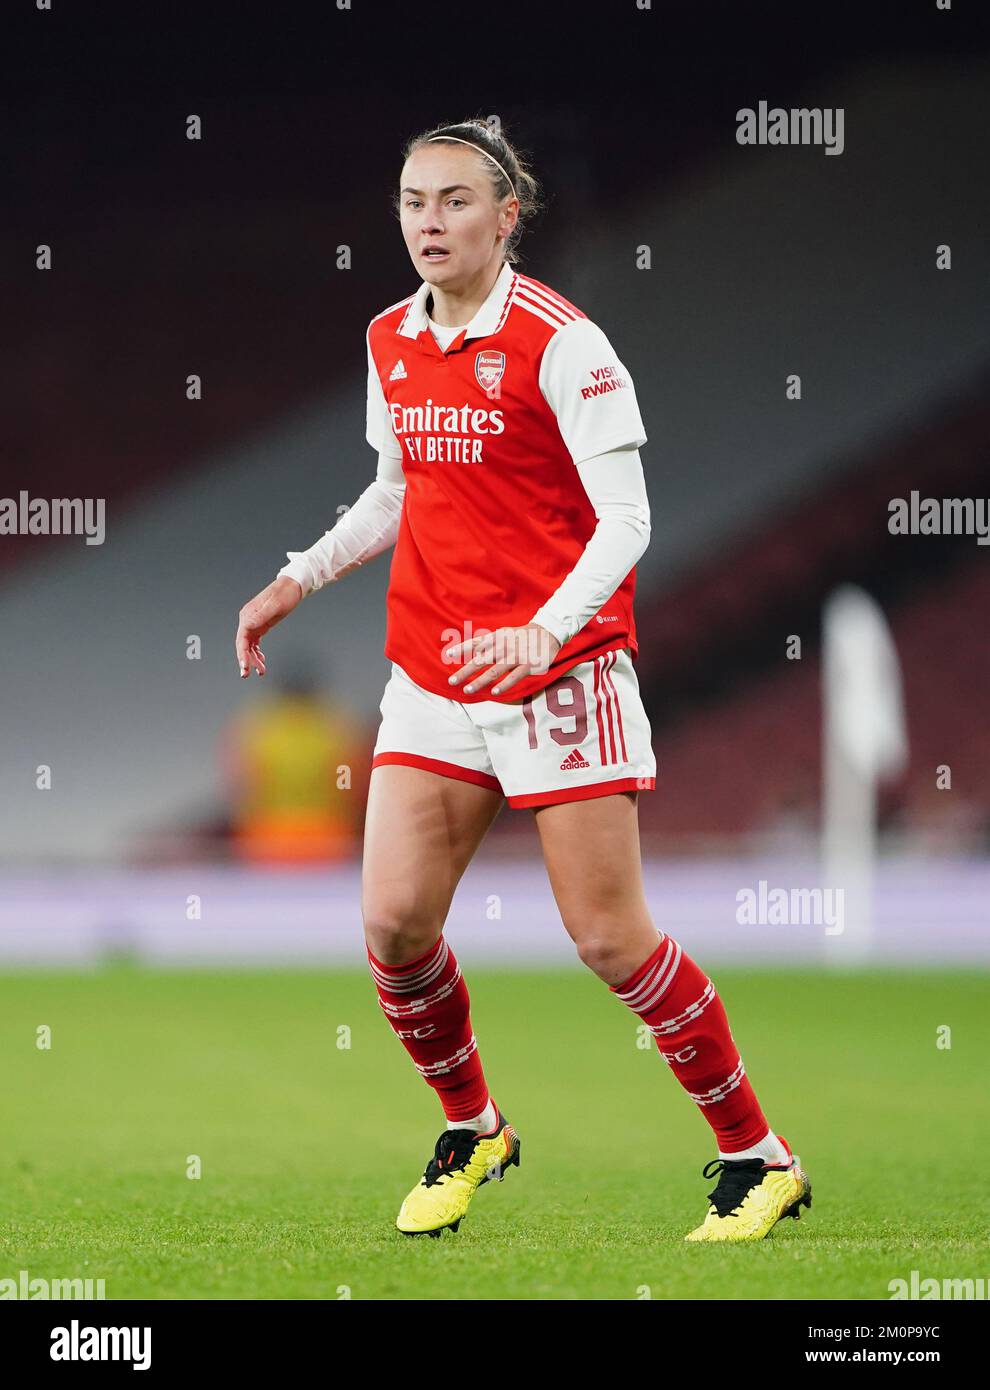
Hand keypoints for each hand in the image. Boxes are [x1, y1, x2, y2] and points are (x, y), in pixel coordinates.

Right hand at [235, 576, 302, 677]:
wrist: (293, 585)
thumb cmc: (285, 594)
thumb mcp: (275, 605)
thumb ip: (260, 616)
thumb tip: (247, 625)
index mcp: (248, 615)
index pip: (241, 639)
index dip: (241, 654)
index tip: (244, 667)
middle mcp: (248, 619)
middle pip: (242, 644)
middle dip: (244, 660)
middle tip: (246, 674)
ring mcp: (254, 622)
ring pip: (249, 645)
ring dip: (253, 659)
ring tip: (261, 671)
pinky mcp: (261, 625)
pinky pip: (255, 642)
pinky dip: (257, 653)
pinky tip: (262, 661)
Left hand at [443, 624, 561, 695]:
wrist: (548, 632)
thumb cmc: (522, 635)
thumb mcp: (504, 633)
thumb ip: (489, 642)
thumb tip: (471, 651)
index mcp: (497, 637)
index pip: (476, 643)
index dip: (462, 649)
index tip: (448, 655)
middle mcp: (504, 647)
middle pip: (481, 661)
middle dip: (465, 671)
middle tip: (452, 680)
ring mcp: (516, 657)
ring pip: (494, 671)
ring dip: (480, 681)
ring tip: (467, 690)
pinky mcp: (528, 666)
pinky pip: (514, 677)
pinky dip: (503, 685)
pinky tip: (493, 693)